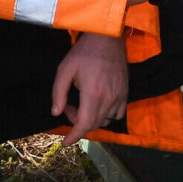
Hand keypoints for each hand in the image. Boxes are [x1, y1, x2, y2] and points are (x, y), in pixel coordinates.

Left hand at [52, 31, 128, 146]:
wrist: (108, 38)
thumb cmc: (84, 52)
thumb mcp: (65, 69)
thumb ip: (59, 93)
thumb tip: (56, 113)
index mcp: (93, 92)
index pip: (85, 124)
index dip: (74, 136)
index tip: (66, 143)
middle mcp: (109, 98)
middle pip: (94, 124)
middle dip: (78, 123)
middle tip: (70, 107)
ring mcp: (120, 96)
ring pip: (105, 121)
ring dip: (91, 119)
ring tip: (82, 103)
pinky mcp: (126, 93)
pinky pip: (117, 114)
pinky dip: (105, 115)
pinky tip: (97, 103)